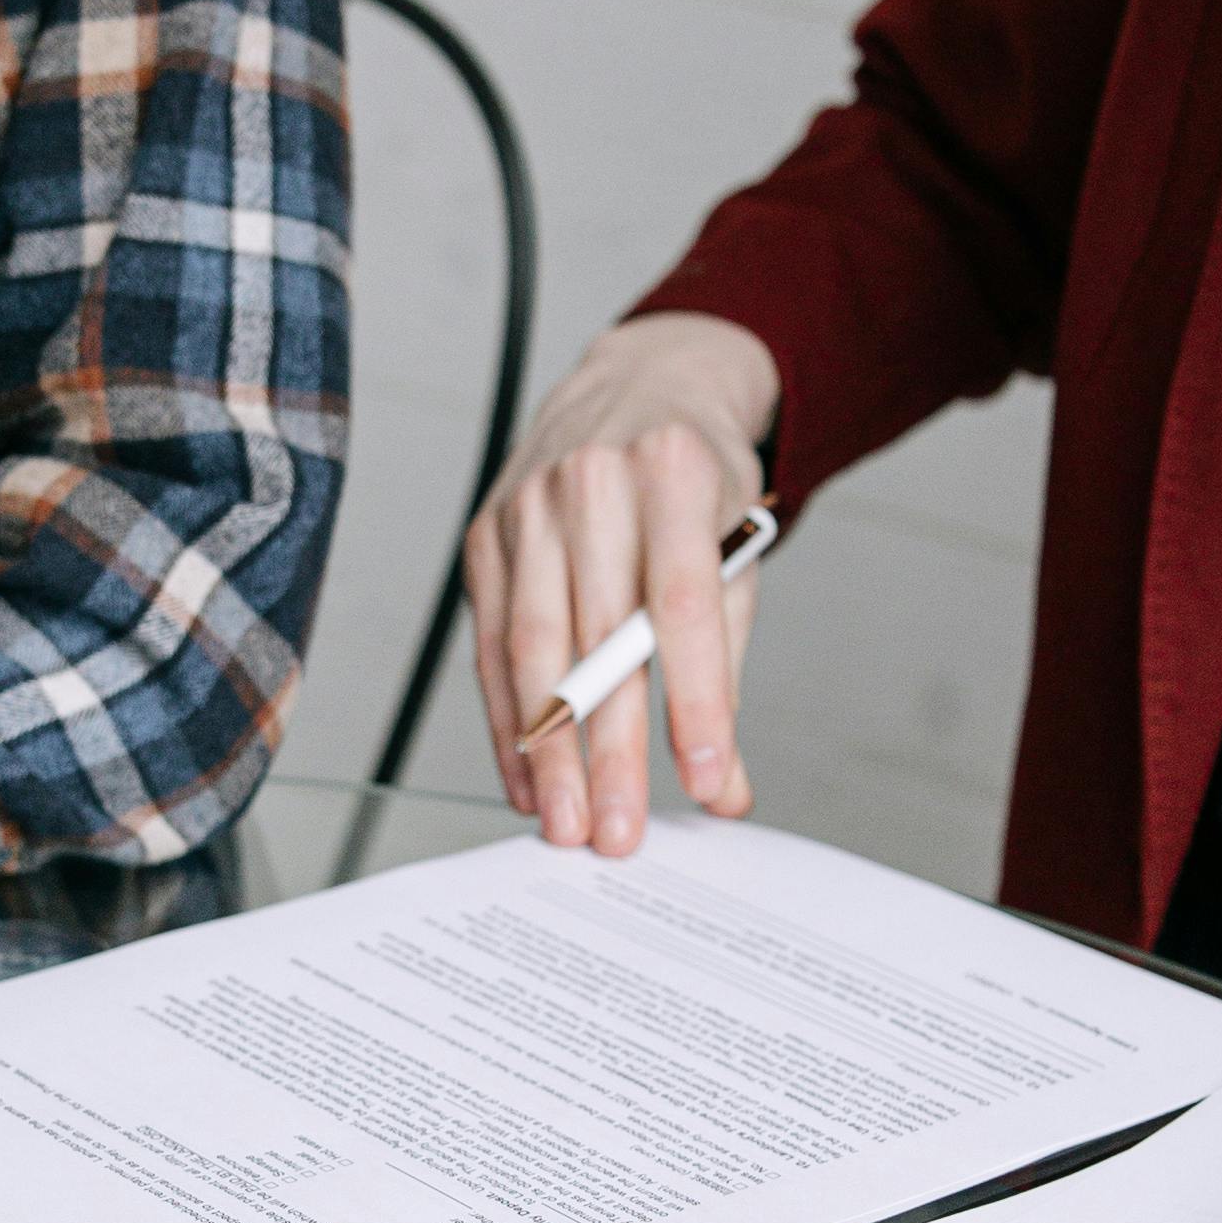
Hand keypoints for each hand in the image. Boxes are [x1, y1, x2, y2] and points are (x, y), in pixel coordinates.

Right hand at [462, 313, 780, 855]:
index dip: (693, 697)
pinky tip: (528, 778)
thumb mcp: (735, 544)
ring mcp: (527, 505)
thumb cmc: (694, 479)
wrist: (634, 389)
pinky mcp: (486, 536)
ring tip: (568, 823)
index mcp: (673, 470)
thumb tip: (726, 784)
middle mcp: (591, 480)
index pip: (680, 601)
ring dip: (549, 749)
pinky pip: (491, 644)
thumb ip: (727, 663)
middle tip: (618, 833)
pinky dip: (508, 721)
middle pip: (598, 635)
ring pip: (533, 647)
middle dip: (609, 747)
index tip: (707, 777)